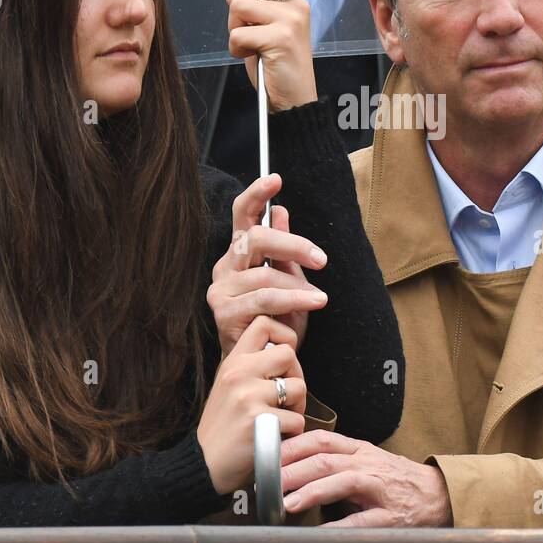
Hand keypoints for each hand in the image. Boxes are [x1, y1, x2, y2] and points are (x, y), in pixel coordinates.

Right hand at [196, 316, 307, 495]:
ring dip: (297, 407)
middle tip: (288, 397)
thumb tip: (285, 350)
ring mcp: (248, 396)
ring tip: (281, 419)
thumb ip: (251, 366)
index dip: (284, 337)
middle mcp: (239, 373)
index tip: (283, 362)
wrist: (204, 465)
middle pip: (289, 353)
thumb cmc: (222, 426)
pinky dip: (293, 432)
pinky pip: (297, 419)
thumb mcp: (228, 385)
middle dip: (296, 376)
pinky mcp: (259, 421)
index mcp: (232, 362)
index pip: (264, 323)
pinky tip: (276, 437)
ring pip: (298, 387)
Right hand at [206, 172, 328, 356]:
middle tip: (321, 259)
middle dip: (292, 245)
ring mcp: (221, 289)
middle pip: (255, 239)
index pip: (241, 215)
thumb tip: (281, 210)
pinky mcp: (223, 312)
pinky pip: (263, 301)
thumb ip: (284, 251)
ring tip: (320, 299)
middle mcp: (225, 266)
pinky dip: (291, 303)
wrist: (262, 364)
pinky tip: (310, 308)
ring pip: (264, 274)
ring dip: (298, 287)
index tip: (276, 179)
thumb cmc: (277, 321)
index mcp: (240, 253)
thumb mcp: (289, 282)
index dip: (256, 194)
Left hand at [227, 0, 316, 111]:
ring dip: (234, 28)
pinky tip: (253, 57)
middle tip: (245, 22)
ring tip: (251, 44)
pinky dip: (236, 49)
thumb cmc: (278, 62)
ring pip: (238, 5)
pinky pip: (238, 34)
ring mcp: (290, 19)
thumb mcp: (268, 23)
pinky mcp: (280, 38)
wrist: (294, 100)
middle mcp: (296, 2)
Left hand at [280, 431, 452, 527]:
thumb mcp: (366, 461)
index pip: (321, 439)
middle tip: (267, 480)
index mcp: (359, 451)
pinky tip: (320, 533)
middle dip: (293, 468)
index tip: (267, 454)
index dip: (293, 445)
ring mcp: (380, 489)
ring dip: (312, 491)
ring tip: (287, 503)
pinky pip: (362, 521)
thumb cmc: (396, 480)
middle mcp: (368, 464)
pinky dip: (339, 527)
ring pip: (343, 481)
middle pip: (326, 459)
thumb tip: (292, 467)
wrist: (438, 495)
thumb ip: (337, 461)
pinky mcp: (390, 515)